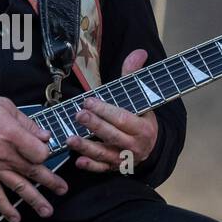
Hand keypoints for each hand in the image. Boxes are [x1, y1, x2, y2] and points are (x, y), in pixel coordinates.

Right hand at [0, 92, 67, 221]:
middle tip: (63, 189)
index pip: (40, 153)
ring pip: (19, 187)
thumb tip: (44, 136)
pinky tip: (15, 218)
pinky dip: (5, 209)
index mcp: (13, 135)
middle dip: (51, 182)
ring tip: (47, 210)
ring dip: (35, 200)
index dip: (45, 152)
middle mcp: (5, 155)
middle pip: (34, 172)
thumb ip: (28, 124)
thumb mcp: (6, 106)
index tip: (44, 150)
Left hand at [68, 48, 158, 172]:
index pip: (122, 118)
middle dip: (94, 125)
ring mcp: (124, 158)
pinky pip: (102, 169)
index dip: (105, 110)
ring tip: (70, 139)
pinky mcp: (115, 168)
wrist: (150, 146)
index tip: (88, 101)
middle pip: (112, 135)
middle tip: (78, 115)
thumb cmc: (140, 117)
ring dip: (86, 147)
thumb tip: (139, 52)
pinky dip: (90, 166)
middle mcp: (135, 145)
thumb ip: (133, 75)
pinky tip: (78, 161)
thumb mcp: (140, 97)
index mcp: (142, 127)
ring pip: (104, 154)